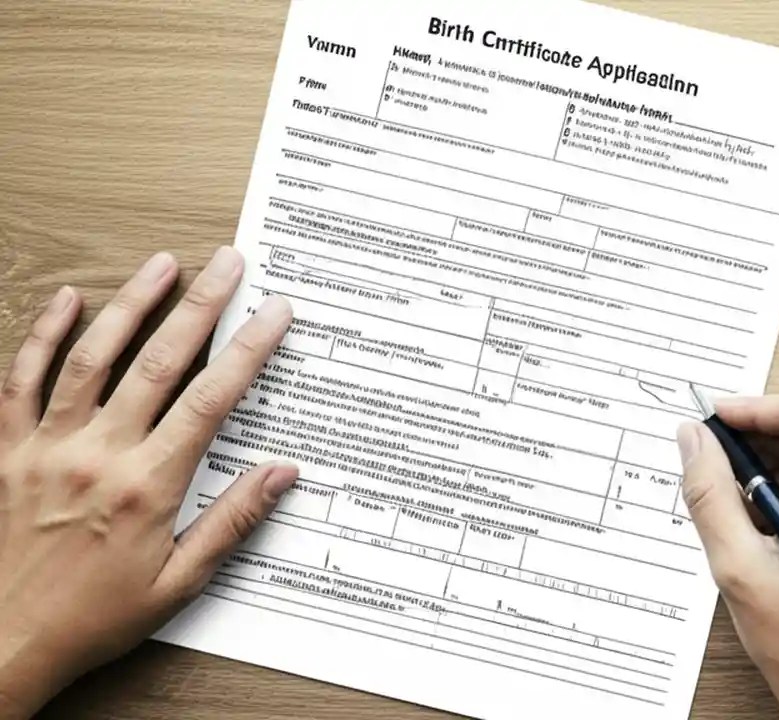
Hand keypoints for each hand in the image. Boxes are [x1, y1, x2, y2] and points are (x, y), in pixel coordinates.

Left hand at [0, 248, 295, 718]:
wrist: (7, 643)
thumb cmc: (95, 618)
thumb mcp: (179, 582)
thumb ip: (233, 521)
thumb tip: (283, 473)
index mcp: (147, 487)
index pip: (211, 400)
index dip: (248, 350)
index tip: (275, 314)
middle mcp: (98, 455)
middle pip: (159, 363)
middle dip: (200, 306)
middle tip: (228, 264)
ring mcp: (47, 448)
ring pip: (92, 357)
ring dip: (131, 305)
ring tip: (162, 265)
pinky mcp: (8, 452)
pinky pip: (21, 380)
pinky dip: (43, 335)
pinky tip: (68, 300)